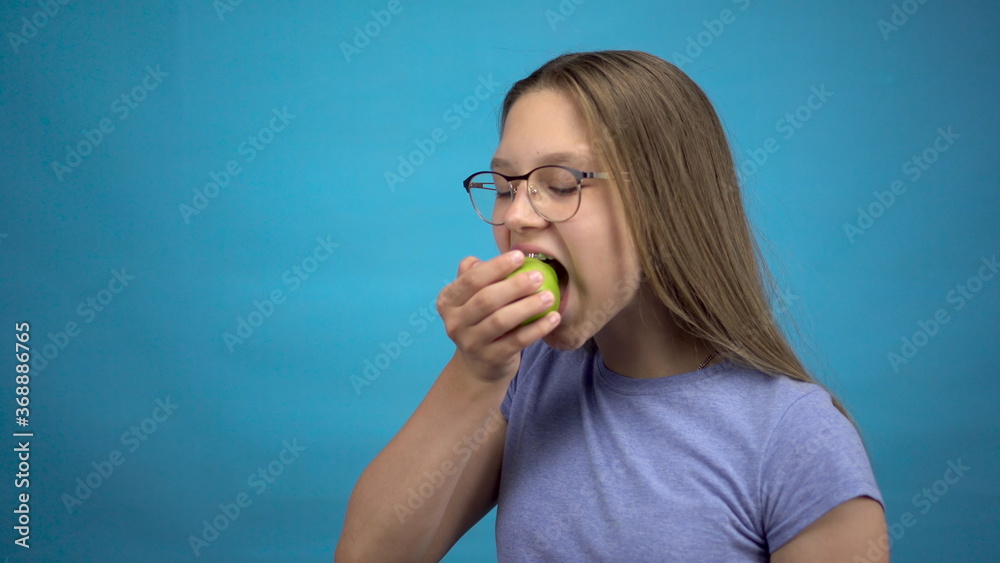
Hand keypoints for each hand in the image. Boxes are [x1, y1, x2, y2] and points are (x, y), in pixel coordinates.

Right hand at [437, 250, 560, 382]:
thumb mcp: (471, 298)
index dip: (496, 267)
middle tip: (539, 276)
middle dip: (515, 286)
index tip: (520, 256)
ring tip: (549, 296)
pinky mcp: (491, 359)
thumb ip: (475, 275)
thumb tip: (484, 259)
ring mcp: (472, 343)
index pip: (471, 280)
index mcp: (448, 301)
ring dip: (528, 306)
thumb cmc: (480, 320)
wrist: (478, 366)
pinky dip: (537, 329)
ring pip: (501, 321)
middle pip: (486, 300)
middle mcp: (455, 322)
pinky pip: (517, 341)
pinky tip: (553, 318)